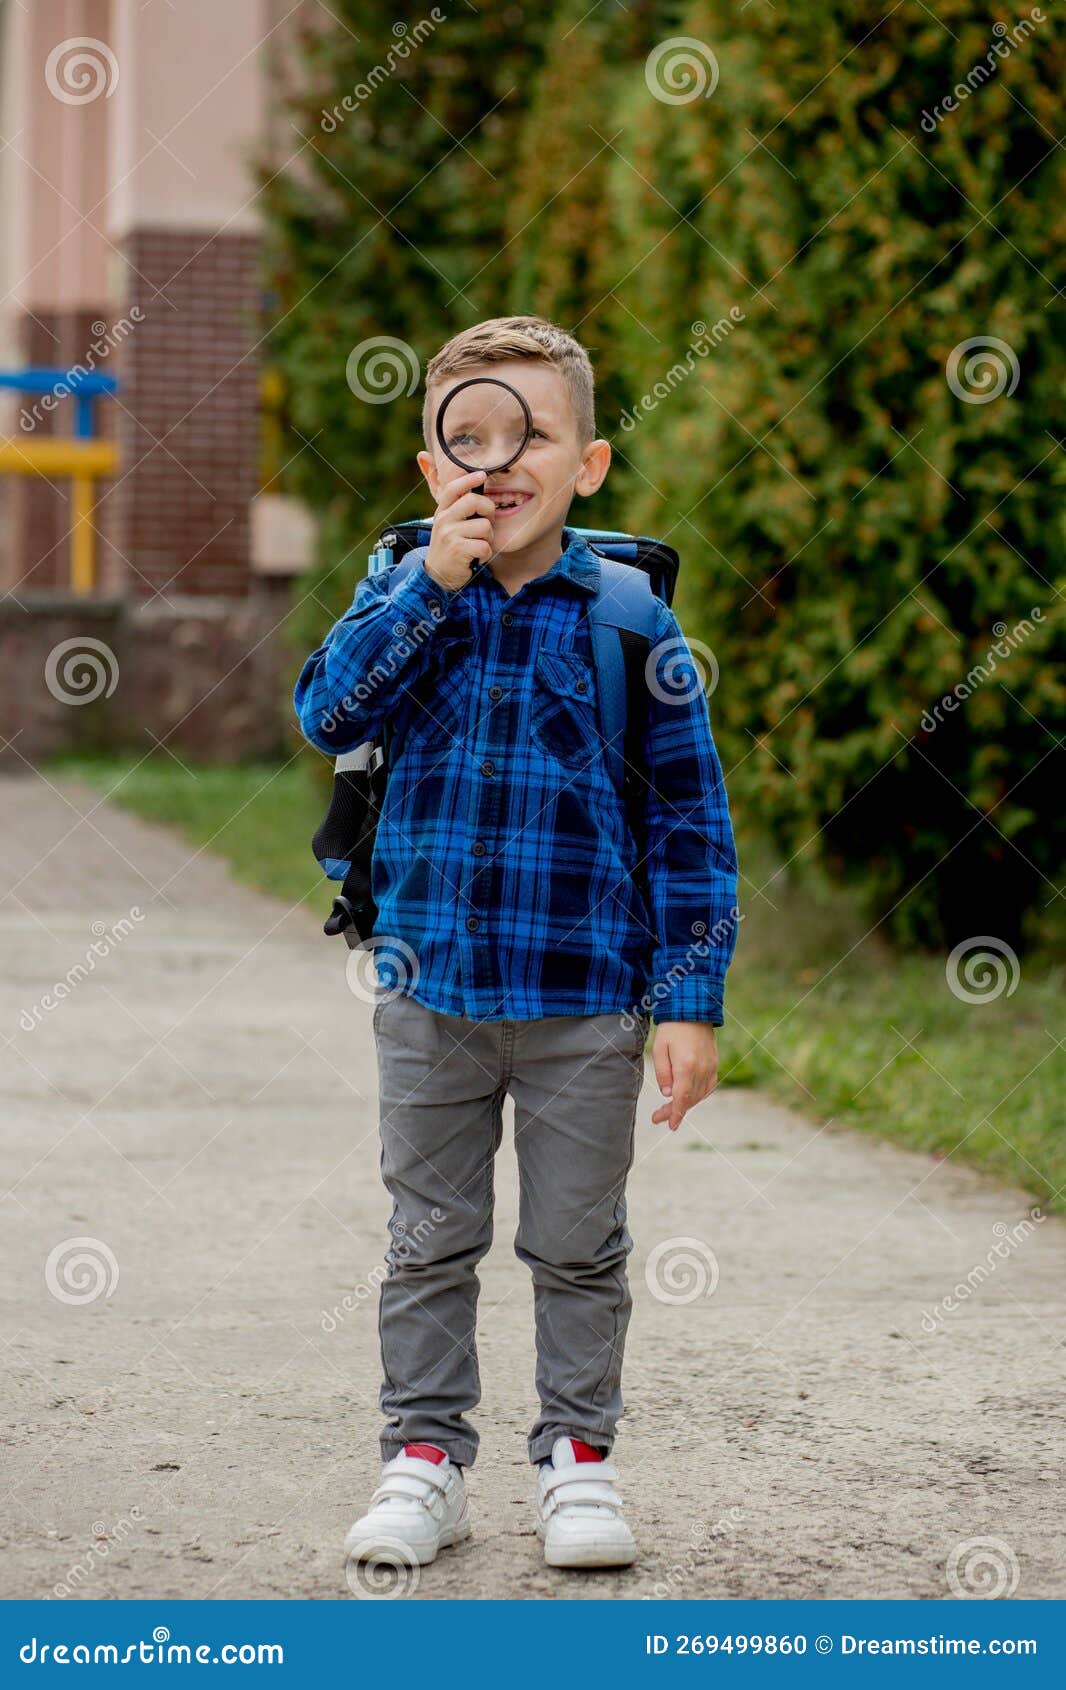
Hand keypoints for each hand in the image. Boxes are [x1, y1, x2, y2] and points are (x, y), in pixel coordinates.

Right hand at [424, 467, 496, 591]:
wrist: (438, 576)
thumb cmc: (450, 548)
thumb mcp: (448, 526)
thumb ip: (459, 509)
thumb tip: (479, 490)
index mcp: (442, 512)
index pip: (453, 488)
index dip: (468, 480)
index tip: (482, 475)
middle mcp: (443, 520)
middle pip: (474, 501)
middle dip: (489, 511)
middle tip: (487, 523)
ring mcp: (449, 534)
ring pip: (485, 526)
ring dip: (488, 539)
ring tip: (477, 545)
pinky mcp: (458, 549)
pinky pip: (484, 546)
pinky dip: (485, 554)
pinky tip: (476, 558)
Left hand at [650, 1023, 718, 1131]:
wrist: (693, 1010)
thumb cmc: (672, 1028)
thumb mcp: (659, 1049)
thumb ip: (663, 1073)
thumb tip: (668, 1094)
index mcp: (686, 1066)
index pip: (681, 1098)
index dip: (675, 1114)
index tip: (669, 1125)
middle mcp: (701, 1069)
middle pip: (690, 1099)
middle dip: (675, 1111)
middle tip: (659, 1117)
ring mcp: (710, 1067)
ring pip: (700, 1095)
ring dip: (686, 1104)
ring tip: (670, 1108)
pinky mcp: (714, 1063)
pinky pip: (709, 1086)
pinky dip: (699, 1095)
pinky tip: (688, 1097)